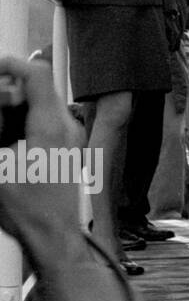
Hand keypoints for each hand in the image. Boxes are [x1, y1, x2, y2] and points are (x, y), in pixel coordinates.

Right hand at [0, 56, 83, 262]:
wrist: (53, 236)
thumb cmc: (27, 209)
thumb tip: (3, 100)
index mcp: (51, 125)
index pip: (36, 74)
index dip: (10, 65)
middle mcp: (66, 125)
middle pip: (34, 88)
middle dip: (6, 94)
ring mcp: (69, 136)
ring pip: (36, 105)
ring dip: (12, 111)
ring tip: (1, 139)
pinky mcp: (66, 147)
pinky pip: (41, 122)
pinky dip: (20, 124)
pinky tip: (8, 146)